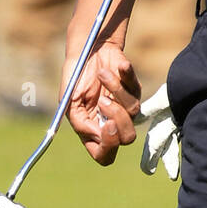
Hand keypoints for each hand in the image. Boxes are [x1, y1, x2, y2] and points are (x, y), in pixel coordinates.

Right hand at [61, 41, 141, 166]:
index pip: (105, 155)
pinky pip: (136, 88)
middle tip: (103, 101)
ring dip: (115, 89)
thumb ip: (80, 121)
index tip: (106, 126)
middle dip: (118, 119)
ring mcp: (126, 107)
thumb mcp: (69, 101)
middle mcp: (111, 123)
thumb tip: (97, 136)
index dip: (109, 146)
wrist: (88, 52)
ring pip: (133, 110)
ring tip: (102, 74)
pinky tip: (118, 66)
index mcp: (93, 131)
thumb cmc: (75, 78)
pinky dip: (125, 75)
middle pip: (127, 138)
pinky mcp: (135, 89)